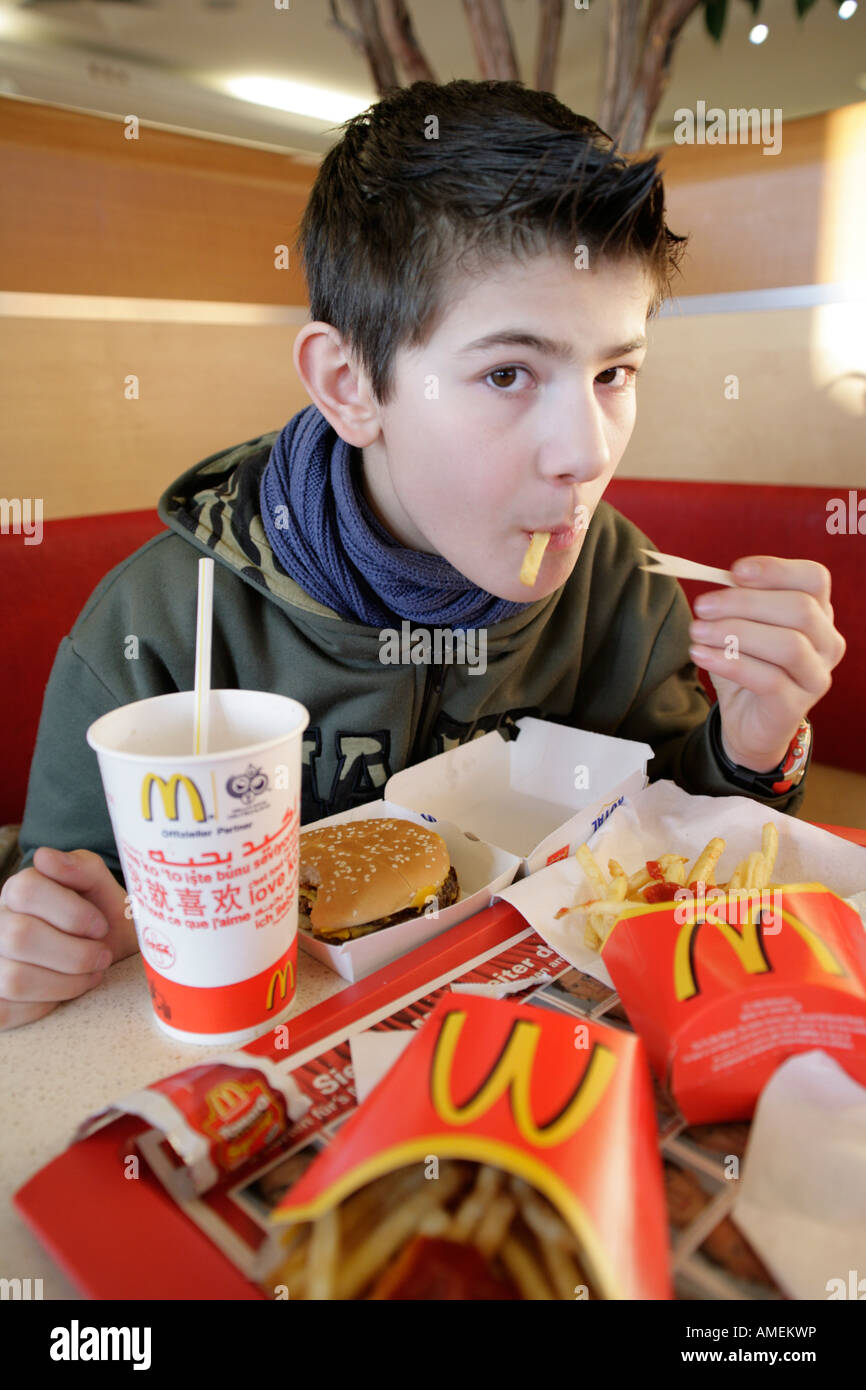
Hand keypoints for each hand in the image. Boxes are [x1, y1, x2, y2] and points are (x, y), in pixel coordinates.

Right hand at [0, 848, 137, 1030]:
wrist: (108, 951)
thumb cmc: (103, 917)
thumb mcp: (101, 886)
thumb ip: (81, 868)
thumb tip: (45, 858)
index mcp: (19, 889)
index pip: (27, 891)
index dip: (71, 913)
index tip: (100, 926)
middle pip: (19, 938)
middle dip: (74, 954)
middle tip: (102, 957)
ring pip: (15, 979)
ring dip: (66, 983)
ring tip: (90, 975)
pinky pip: (8, 1010)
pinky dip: (46, 1006)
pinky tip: (64, 991)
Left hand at [688, 555, 845, 772]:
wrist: (746, 720)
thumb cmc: (747, 664)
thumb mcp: (741, 626)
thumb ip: (739, 600)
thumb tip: (722, 578)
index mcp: (818, 613)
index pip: (814, 578)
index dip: (776, 570)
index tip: (734, 571)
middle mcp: (827, 643)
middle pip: (799, 609)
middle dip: (744, 602)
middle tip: (702, 606)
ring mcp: (816, 677)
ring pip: (788, 645)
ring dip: (735, 632)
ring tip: (697, 632)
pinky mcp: (795, 706)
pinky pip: (768, 679)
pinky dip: (729, 663)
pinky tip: (700, 655)